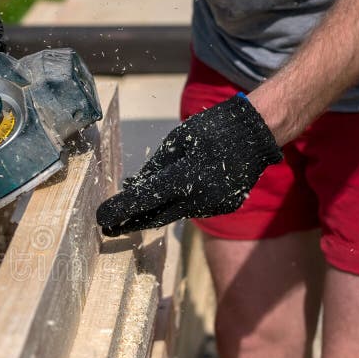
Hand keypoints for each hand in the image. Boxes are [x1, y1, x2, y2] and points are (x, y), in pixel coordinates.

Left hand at [96, 95, 282, 236]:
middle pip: (157, 217)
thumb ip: (155, 168)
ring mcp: (214, 206)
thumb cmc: (211, 130)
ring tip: (133, 210)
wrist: (257, 133)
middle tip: (109, 228)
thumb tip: (133, 187)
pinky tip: (172, 196)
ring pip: (175, 213)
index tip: (101, 219)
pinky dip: (178, 204)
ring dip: (155, 211)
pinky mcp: (224, 207)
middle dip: (131, 222)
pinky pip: (193, 209)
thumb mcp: (176, 142)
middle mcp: (200, 199)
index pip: (144, 199)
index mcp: (185, 178)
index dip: (121, 210)